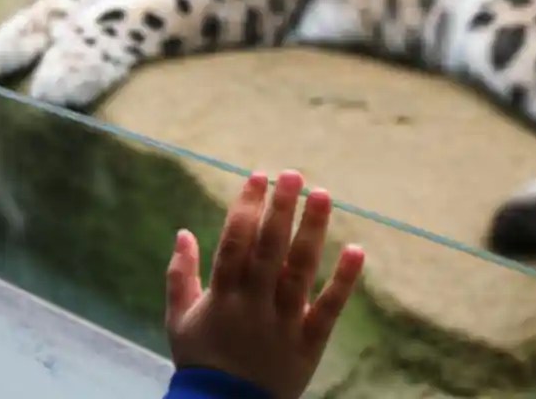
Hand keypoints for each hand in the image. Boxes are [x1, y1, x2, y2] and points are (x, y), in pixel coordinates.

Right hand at [165, 171, 364, 398]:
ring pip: (300, 270)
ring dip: (312, 230)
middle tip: (293, 175)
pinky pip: (329, 308)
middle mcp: (253, 304)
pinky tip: (356, 249)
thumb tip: (184, 232)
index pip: (235, 241)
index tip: (258, 176)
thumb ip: (179, 274)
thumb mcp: (179, 319)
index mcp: (222, 296)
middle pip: (269, 248)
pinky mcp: (309, 342)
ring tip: (322, 194)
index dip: (247, 206)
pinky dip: (344, 280)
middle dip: (280, 208)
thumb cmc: (201, 361)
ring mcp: (283, 323)